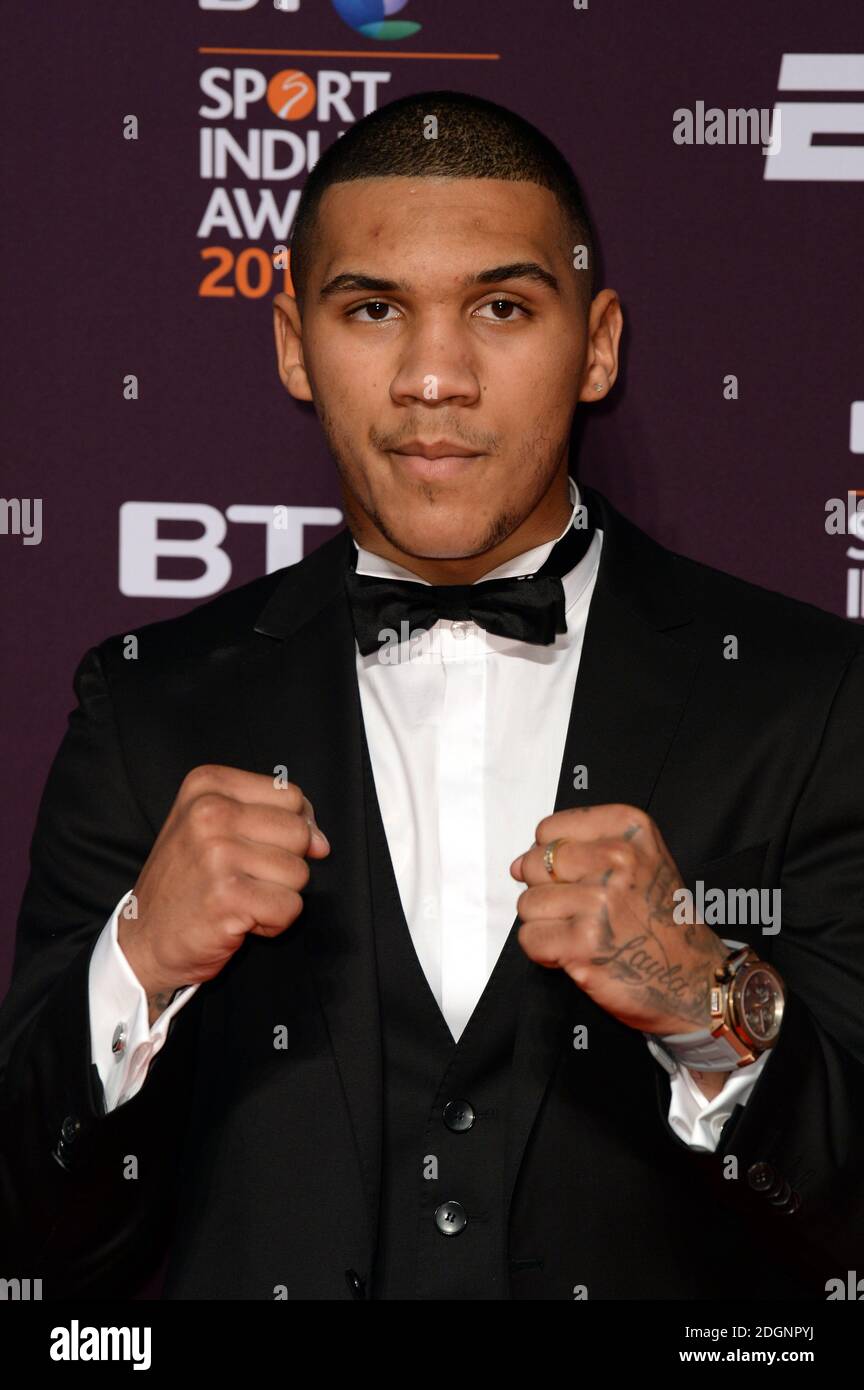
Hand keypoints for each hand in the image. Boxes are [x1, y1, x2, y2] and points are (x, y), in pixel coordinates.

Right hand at [119, 764, 329, 1015]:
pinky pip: (290, 907)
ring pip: (299, 872)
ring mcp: (217, 853)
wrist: (142, 939)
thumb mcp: (215, 827)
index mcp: (206, 785)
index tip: (257, 848)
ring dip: (277, 895)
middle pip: (299, 832)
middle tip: (243, 877)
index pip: (291, 796)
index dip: (289, 828)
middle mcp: (209, 812)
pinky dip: (273, 923)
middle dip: (283, 863)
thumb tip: (322, 843)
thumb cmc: (186, 882)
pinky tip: (239, 919)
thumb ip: (274, 819)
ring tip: (238, 898)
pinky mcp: (228, 896)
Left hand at [510, 804, 726, 1036]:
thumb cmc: (664, 924)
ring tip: (584, 932)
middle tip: (584, 911)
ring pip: (529, 903)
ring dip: (548, 924)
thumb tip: (518, 864)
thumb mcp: (638, 861)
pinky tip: (577, 952)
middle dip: (548, 892)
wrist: (696, 979)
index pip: (549, 829)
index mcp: (630, 829)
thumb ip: (576, 851)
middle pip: (535, 864)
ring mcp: (600, 901)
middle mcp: (618, 859)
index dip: (554, 858)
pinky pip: (530, 938)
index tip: (580, 876)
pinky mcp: (584, 943)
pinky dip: (546, 952)